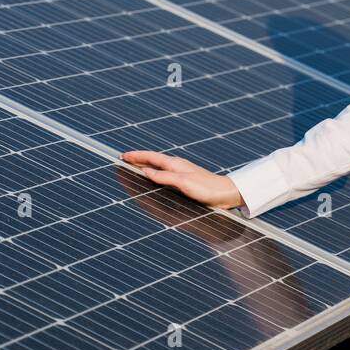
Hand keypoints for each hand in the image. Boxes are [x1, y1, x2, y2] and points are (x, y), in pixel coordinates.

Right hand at [120, 150, 246, 210]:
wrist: (226, 193)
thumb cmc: (207, 188)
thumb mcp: (184, 183)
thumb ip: (165, 177)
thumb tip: (145, 171)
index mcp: (175, 164)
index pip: (151, 157)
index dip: (137, 156)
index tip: (123, 156)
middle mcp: (177, 165)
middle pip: (153, 159)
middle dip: (138, 159)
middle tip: (124, 159)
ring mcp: (181, 171)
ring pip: (158, 165)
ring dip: (145, 165)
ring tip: (134, 166)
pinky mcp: (185, 179)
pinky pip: (164, 172)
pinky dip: (154, 172)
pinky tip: (154, 176)